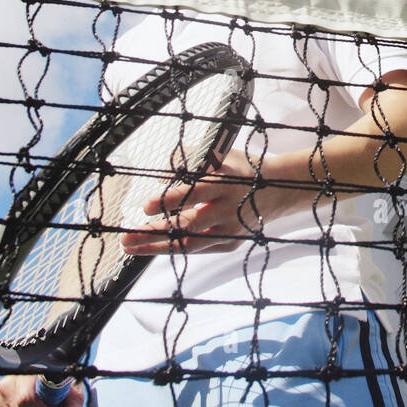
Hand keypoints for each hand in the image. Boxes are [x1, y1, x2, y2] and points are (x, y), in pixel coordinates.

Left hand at [120, 148, 280, 255]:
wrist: (279, 190)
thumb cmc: (243, 169)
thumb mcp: (222, 156)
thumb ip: (192, 161)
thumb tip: (161, 169)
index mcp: (226, 184)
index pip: (195, 194)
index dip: (170, 201)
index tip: (146, 206)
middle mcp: (228, 211)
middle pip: (187, 227)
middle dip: (154, 233)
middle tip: (126, 236)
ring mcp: (230, 231)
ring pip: (189, 245)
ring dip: (157, 247)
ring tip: (131, 247)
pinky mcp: (231, 244)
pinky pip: (198, 249)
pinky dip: (176, 247)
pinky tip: (151, 246)